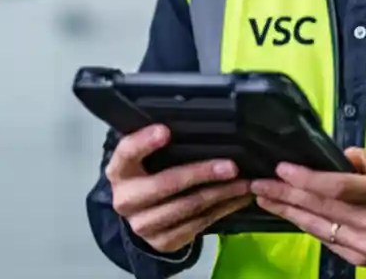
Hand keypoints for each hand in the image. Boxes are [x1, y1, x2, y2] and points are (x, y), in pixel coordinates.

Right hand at [106, 124, 252, 253]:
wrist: (142, 214)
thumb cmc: (151, 175)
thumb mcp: (147, 158)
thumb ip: (162, 144)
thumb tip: (201, 124)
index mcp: (120, 171)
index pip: (127, 152)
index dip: (144, 142)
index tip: (165, 131)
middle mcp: (126, 200)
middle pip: (165, 184)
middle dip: (202, 173)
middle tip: (231, 166)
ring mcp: (143, 225)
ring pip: (188, 207)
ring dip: (221, 193)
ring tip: (245, 183)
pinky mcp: (163, 242)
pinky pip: (198, 224)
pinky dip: (222, 210)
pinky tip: (237, 198)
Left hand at [250, 148, 365, 266]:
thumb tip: (338, 157)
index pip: (337, 187)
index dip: (306, 179)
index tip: (282, 169)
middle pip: (321, 209)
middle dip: (285, 195)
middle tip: (258, 185)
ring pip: (319, 228)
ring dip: (290, 213)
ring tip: (266, 200)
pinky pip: (330, 241)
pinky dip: (310, 227)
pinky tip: (294, 215)